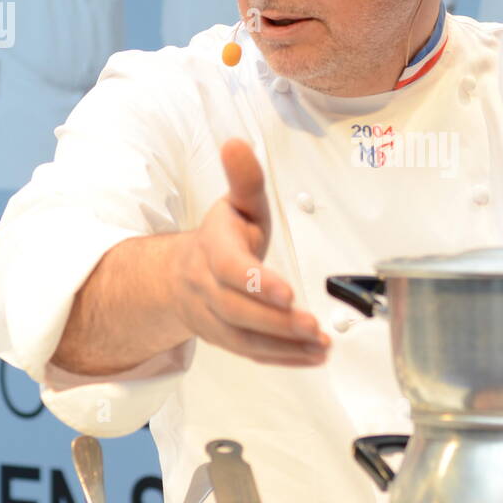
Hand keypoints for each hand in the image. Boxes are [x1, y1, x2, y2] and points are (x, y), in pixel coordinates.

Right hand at [172, 139, 330, 366]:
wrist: (179, 275)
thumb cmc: (222, 236)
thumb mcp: (236, 203)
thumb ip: (244, 178)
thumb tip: (235, 143)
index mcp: (212, 249)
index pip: (230, 269)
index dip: (257, 282)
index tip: (287, 292)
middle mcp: (206, 287)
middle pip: (238, 311)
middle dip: (277, 322)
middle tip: (314, 325)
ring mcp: (212, 318)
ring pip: (244, 339)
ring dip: (285, 346)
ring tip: (322, 344)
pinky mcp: (225, 339)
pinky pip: (251, 354)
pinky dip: (284, 359)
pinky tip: (314, 357)